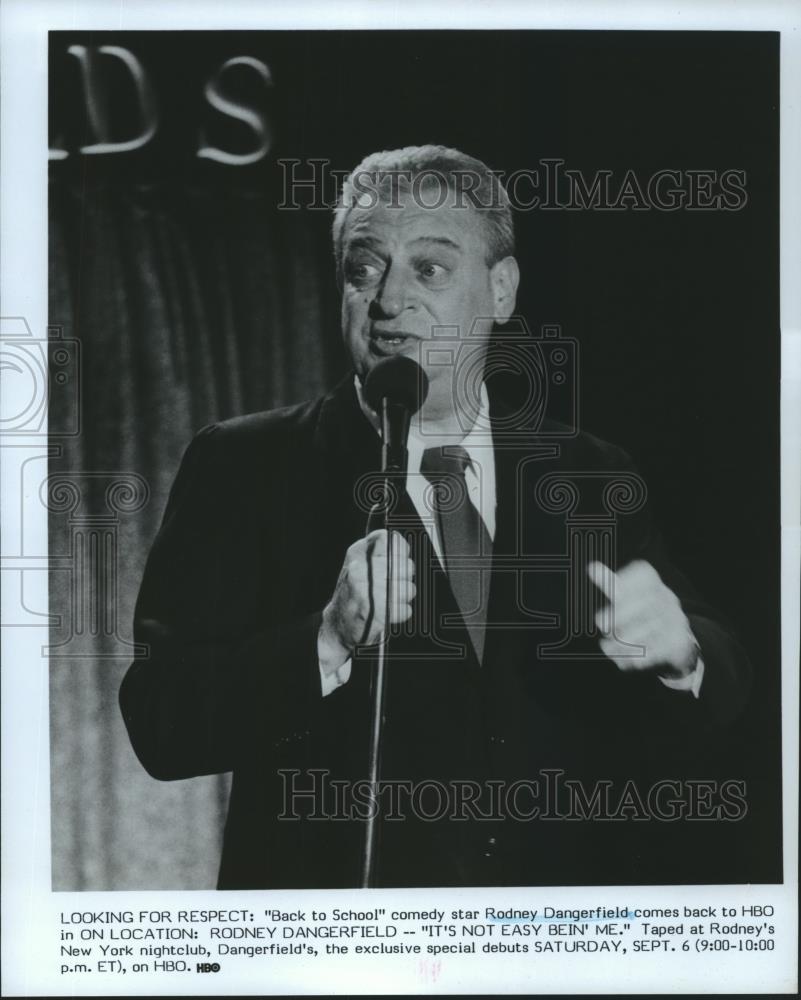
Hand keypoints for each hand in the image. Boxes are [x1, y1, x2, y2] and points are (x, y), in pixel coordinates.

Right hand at [318, 529, 415, 673]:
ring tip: (390, 597)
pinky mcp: (375, 613)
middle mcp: (360, 570)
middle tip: (394, 582)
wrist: (338, 623)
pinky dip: (401, 612)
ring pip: (409, 588)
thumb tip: (401, 542)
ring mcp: (366, 592)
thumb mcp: (358, 562)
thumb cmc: (352, 591)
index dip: (400, 549)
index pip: (389, 540)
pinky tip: (389, 610)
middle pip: (405, 565)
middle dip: (405, 576)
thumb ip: (378, 550)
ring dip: (404, 596)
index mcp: (357, 554)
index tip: (399, 558)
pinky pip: (405, 609)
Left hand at [587, 559, 698, 679]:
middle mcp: (668, 600)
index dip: (629, 580)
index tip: (613, 593)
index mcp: (655, 585)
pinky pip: (658, 650)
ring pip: (649, 630)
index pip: (645, 574)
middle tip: (602, 625)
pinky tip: (622, 660)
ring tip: (607, 647)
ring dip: (624, 641)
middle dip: (621, 615)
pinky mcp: (678, 643)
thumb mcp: (629, 597)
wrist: (677, 643)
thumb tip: (592, 567)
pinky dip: (637, 657)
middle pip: (646, 603)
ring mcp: (675, 621)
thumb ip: (611, 584)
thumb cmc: (645, 614)